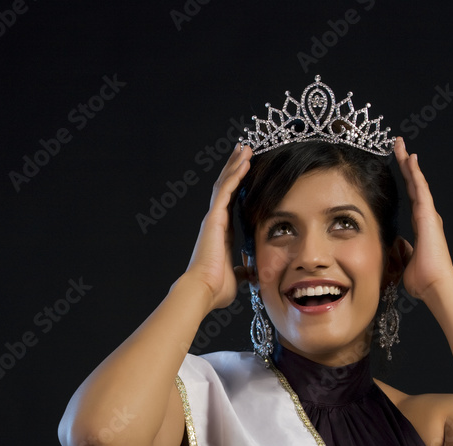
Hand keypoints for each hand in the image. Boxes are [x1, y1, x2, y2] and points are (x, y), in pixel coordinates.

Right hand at [184, 144, 251, 311]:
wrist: (203, 290)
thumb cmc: (215, 288)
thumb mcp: (236, 278)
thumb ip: (242, 271)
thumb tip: (249, 273)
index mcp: (221, 233)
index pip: (231, 202)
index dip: (238, 185)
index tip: (245, 172)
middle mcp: (216, 222)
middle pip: (226, 188)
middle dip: (234, 168)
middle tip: (243, 150)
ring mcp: (214, 218)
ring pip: (225, 184)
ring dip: (235, 165)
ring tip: (245, 148)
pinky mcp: (214, 218)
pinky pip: (226, 191)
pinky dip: (235, 175)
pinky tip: (245, 162)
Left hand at [393, 137, 452, 300]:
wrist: (435, 285)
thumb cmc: (423, 279)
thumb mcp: (405, 262)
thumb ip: (401, 251)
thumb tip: (396, 246)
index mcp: (421, 225)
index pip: (412, 196)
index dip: (407, 179)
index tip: (400, 164)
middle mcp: (426, 216)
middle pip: (415, 184)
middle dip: (406, 164)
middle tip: (398, 145)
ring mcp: (428, 214)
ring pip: (417, 181)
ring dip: (408, 162)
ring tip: (400, 144)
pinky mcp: (427, 215)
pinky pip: (420, 188)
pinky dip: (415, 172)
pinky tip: (410, 158)